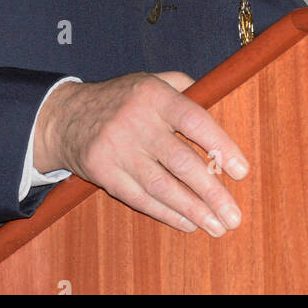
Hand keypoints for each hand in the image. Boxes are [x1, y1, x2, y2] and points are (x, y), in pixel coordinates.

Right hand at [33, 72, 248, 236]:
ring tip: (217, 226)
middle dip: (211, 192)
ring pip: (161, 186)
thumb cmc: (123, 98)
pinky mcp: (104, 173)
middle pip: (181, 161)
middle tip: (234, 215)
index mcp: (155, 96)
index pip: (195, 121)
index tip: (242, 171)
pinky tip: (189, 223)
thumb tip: (223, 99)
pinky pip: (140, 198)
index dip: (220, 146)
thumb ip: (186, 88)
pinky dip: (166, 213)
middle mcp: (137, 123)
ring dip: (193, 210)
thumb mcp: (152, 80)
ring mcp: (119, 150)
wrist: (65, 117)